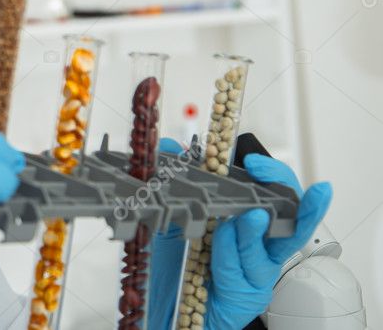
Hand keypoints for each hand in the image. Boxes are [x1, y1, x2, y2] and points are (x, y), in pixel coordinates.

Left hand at [147, 140, 331, 329]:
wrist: (164, 310)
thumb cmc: (173, 264)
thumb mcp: (171, 216)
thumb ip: (174, 183)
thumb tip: (171, 146)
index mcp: (248, 226)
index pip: (277, 195)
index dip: (273, 176)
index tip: (255, 162)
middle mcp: (259, 248)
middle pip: (292, 217)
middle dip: (283, 191)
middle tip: (261, 172)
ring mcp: (257, 274)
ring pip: (268, 247)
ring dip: (252, 228)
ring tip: (245, 215)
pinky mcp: (249, 298)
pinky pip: (243, 273)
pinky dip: (229, 256)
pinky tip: (219, 245)